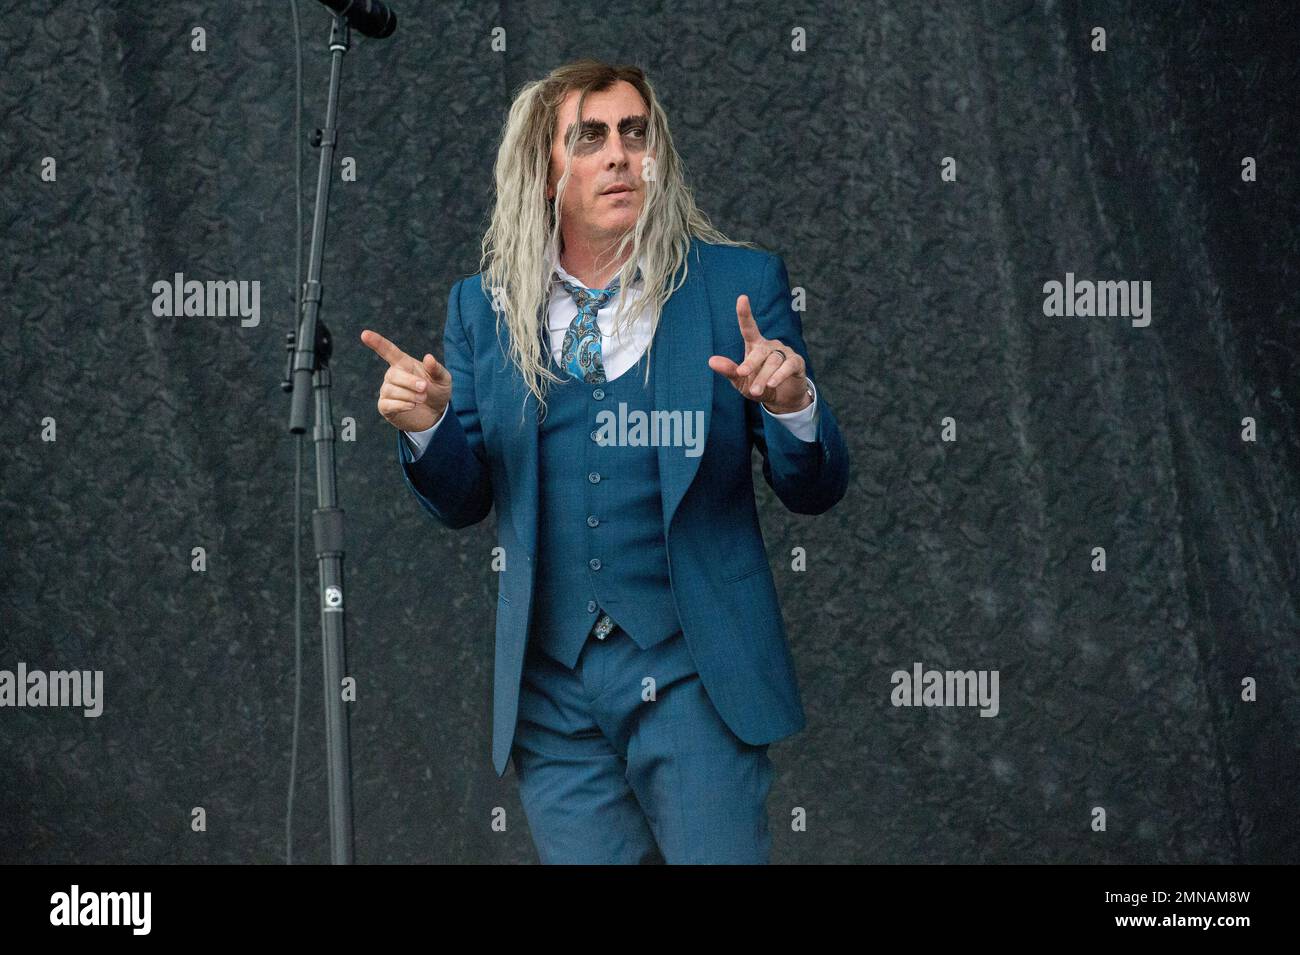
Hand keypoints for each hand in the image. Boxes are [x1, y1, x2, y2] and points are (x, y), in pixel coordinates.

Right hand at [360, 329, 451, 432]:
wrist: (435, 414)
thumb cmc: (437, 391)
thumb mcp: (443, 379)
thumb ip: (436, 369)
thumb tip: (429, 357)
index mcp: (404, 363)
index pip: (388, 351)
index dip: (377, 342)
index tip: (365, 334)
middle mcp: (392, 375)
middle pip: (393, 374)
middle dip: (410, 382)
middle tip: (425, 388)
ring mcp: (387, 391)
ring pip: (391, 390)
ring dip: (409, 395)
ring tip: (422, 399)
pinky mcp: (385, 406)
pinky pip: (387, 404)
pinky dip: (401, 405)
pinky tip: (411, 406)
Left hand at [707, 294, 810, 413]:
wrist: (782, 399)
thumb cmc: (758, 386)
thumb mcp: (741, 382)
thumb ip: (729, 371)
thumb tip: (711, 360)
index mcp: (755, 346)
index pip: (749, 328)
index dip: (745, 313)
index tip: (742, 298)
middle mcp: (770, 346)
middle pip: (760, 350)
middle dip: (750, 363)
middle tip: (742, 374)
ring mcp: (784, 353)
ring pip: (773, 361)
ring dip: (763, 376)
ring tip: (756, 391)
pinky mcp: (797, 362)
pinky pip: (788, 365)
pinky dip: (780, 375)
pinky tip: (772, 384)